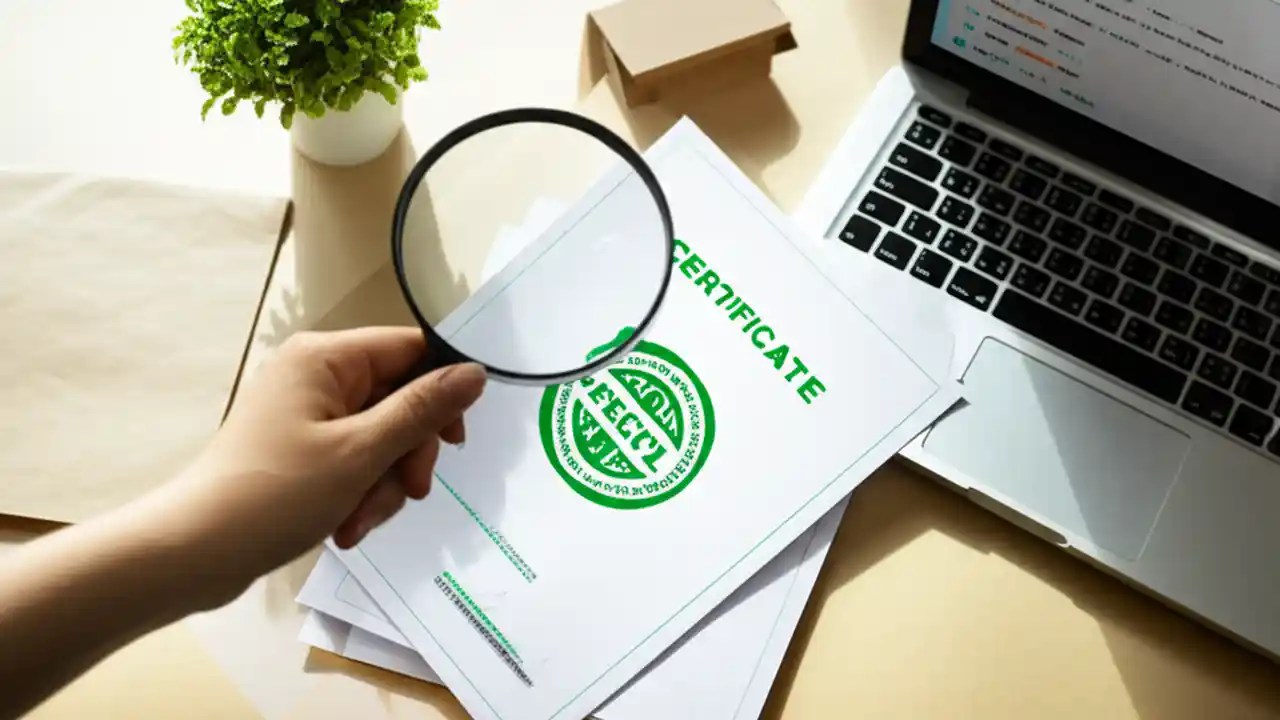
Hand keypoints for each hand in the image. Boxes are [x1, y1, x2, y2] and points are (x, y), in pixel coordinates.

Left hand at [170, 327, 486, 603]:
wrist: (194, 552)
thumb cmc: (276, 494)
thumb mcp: (362, 452)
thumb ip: (422, 410)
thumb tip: (475, 372)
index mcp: (325, 358)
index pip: (411, 350)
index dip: (441, 393)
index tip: (453, 443)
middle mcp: (315, 374)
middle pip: (399, 401)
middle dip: (406, 456)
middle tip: (410, 494)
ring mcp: (305, 413)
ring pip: (381, 438)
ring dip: (383, 485)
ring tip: (360, 522)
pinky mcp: (299, 449)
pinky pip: (354, 460)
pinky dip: (359, 493)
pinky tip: (346, 527)